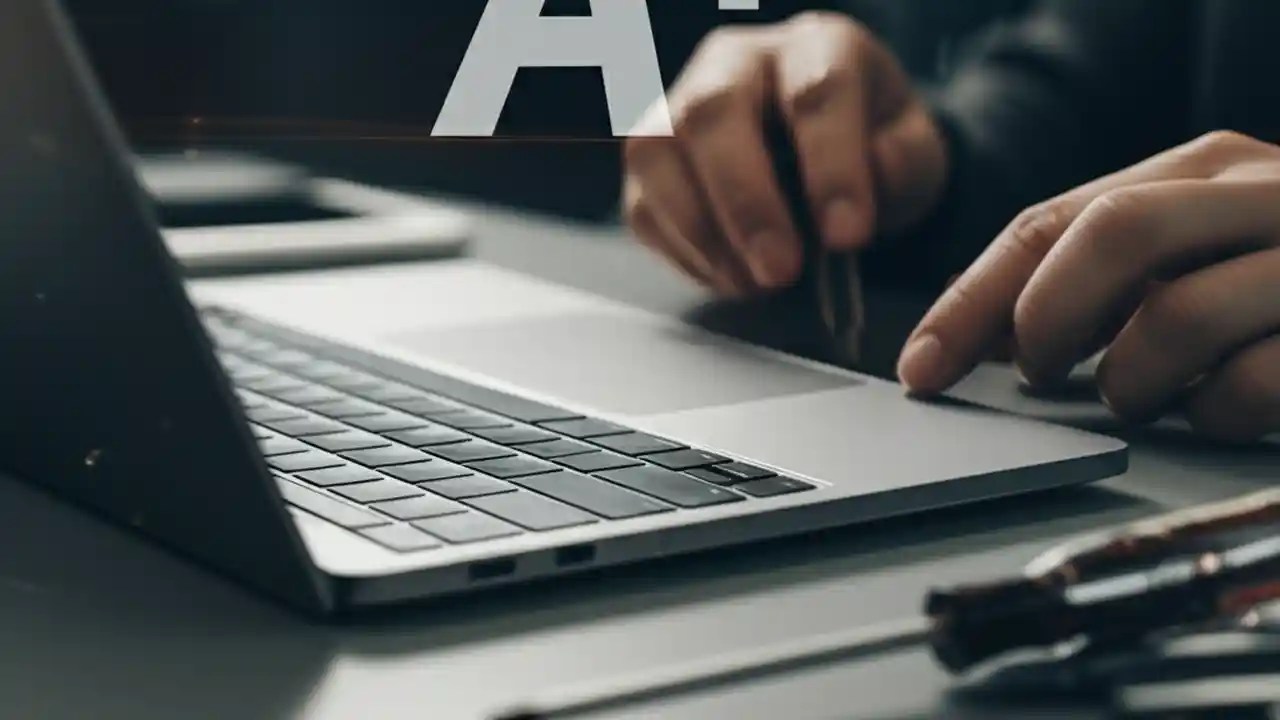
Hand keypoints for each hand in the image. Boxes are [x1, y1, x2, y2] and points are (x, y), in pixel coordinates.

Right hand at [623, 12, 948, 296]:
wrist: (825, 156)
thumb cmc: (867, 147)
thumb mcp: (912, 153)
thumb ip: (904, 163)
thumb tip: (873, 177)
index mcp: (815, 46)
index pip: (816, 92)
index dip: (831, 168)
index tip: (847, 237)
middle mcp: (735, 62)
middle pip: (713, 112)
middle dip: (747, 201)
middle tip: (781, 270)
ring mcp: (678, 106)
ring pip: (657, 152)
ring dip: (703, 230)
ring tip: (753, 283)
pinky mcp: (650, 163)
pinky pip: (643, 206)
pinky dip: (685, 252)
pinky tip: (732, 277)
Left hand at [899, 131, 1279, 441]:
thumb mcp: (1193, 250)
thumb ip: (1103, 272)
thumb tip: (986, 332)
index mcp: (1197, 170)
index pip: (1047, 222)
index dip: (968, 302)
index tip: (919, 370)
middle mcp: (1257, 194)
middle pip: (1108, 236)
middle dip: (1047, 320)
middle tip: (1041, 372)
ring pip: (1176, 315)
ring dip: (1132, 379)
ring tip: (1142, 395)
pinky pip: (1251, 385)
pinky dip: (1214, 413)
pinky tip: (1223, 409)